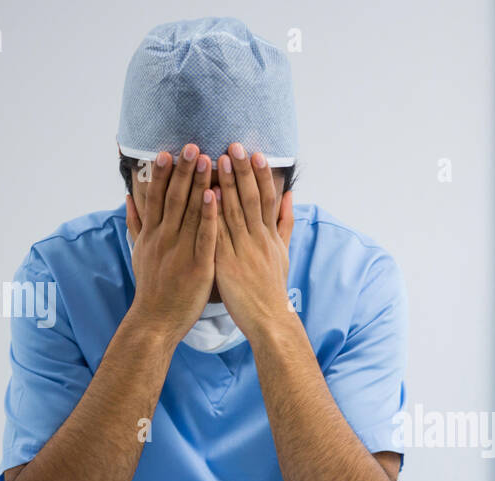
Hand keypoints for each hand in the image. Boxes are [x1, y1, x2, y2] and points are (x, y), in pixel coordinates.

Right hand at [124, 143, 217, 341]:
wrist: (155, 320)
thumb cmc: (151, 287)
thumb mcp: (138, 252)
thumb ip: (135, 223)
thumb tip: (127, 197)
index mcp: (152, 234)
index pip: (157, 197)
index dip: (163, 174)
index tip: (169, 151)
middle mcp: (164, 238)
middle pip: (174, 198)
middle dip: (183, 171)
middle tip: (193, 145)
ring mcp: (180, 251)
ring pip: (190, 212)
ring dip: (199, 184)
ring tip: (209, 160)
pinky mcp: (197, 265)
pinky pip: (204, 236)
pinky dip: (209, 215)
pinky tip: (216, 196)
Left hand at [212, 143, 295, 338]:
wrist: (269, 320)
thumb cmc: (272, 287)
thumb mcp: (284, 252)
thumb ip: (285, 222)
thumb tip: (291, 195)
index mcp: (270, 236)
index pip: (268, 199)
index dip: (261, 175)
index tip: (255, 153)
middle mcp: (259, 240)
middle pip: (251, 199)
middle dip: (242, 171)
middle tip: (234, 146)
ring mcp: (243, 252)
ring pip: (233, 212)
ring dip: (225, 185)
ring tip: (215, 161)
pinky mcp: (226, 265)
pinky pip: (216, 235)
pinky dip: (211, 215)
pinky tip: (203, 198)